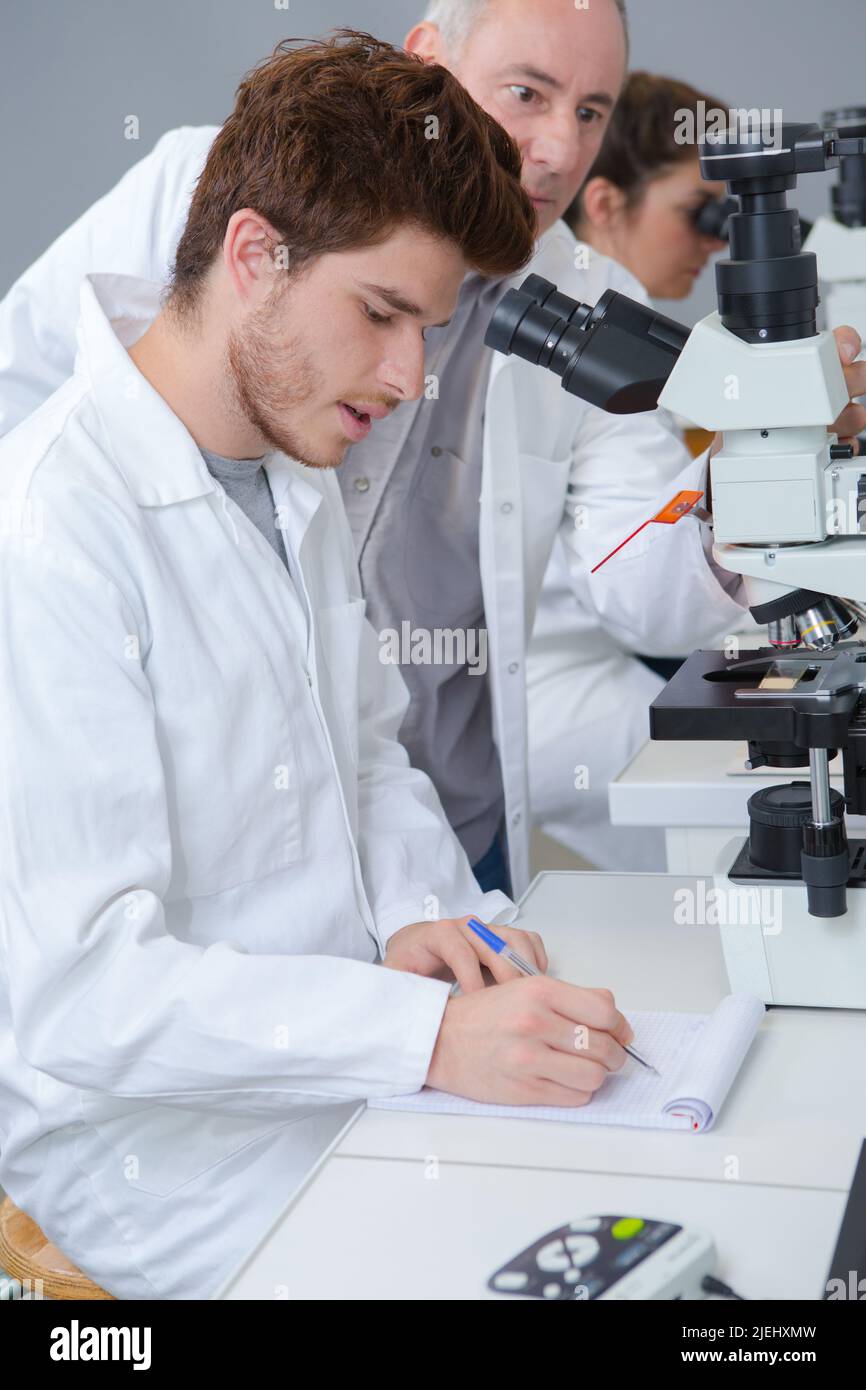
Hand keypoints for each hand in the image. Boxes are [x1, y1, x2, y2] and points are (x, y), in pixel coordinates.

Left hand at [382, 915, 547, 992]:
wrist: (416, 945)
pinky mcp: (503, 935)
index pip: (461, 952)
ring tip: (525, 1000)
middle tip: (510, 1010)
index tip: (477, 1006)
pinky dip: (535, 962)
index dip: (471, 980)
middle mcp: (468, 926)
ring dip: (526, 970)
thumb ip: (397, 986)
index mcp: (439, 934)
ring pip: (517, 940)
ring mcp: (489, 928)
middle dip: (506, 980)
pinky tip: (531, 987)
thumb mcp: (394, 974)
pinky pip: (528, 941)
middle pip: (496, 946)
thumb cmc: (409, 962)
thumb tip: (404, 1006)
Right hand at [426, 975, 634, 1106]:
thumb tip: (613, 1014)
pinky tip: (566, 1080)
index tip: (619, 1031)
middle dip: (614, 1053)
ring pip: (594, 1075)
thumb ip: (570, 997)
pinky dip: (578, 1091)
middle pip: (604, 1046)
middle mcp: (535, 1023)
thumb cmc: (484, 1014)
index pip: (604, 1011)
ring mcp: (528, 1059)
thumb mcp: (525, 988)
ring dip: (597, 1074)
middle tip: (609, 1054)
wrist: (441, 1039)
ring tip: (587, 1067)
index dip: (619, 1025)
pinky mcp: (524, 1090)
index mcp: (540, 991)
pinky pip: (574, 1097)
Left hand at [707, 324, 865, 467]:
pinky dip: (842, 446)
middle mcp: (821, 389)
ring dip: (849, 416)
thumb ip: (732, 364)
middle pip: (852, 377)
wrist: (741, 446)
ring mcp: (827, 417)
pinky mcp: (826, 444)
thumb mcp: (738, 384)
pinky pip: (845, 444)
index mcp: (805, 366)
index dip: (844, 343)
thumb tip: (708, 355)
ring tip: (832, 422)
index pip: (836, 345)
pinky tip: (832, 446)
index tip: (843, 349)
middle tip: (838, 387)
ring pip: (853, 411)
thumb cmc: (747, 410)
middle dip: (850, 379)